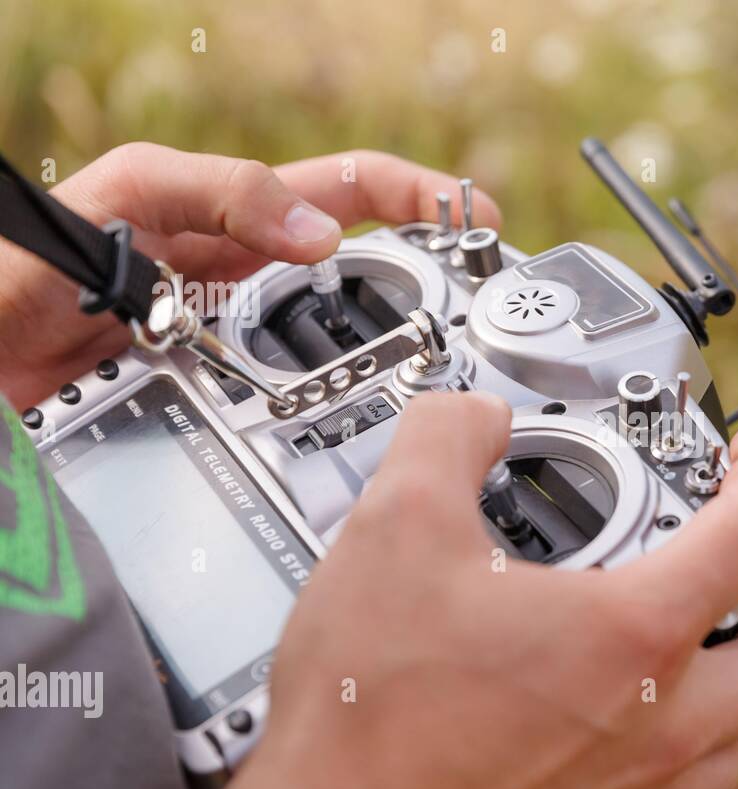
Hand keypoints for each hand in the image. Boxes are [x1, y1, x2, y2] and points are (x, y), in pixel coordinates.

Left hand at [0, 143, 498, 407]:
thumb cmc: (27, 261)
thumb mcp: (130, 196)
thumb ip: (223, 195)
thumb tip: (324, 236)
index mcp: (236, 215)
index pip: (347, 189)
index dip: (416, 196)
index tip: (474, 220)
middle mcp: (246, 280)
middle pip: (361, 274)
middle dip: (426, 285)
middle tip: (476, 313)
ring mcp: (235, 345)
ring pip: (339, 349)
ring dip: (389, 361)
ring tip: (435, 374)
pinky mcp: (216, 407)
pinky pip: (293, 412)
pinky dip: (332, 420)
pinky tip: (352, 433)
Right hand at [178, 392, 737, 788]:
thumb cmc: (368, 719)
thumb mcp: (395, 529)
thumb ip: (446, 440)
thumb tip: (471, 418)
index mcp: (634, 636)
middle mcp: (657, 727)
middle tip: (702, 576)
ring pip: (736, 746)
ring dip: (720, 689)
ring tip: (656, 652)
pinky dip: (663, 752)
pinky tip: (593, 722)